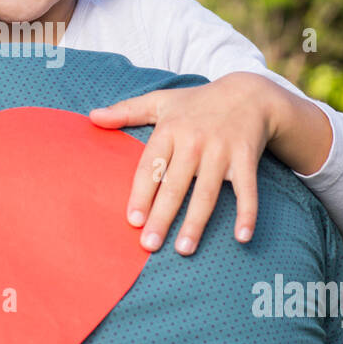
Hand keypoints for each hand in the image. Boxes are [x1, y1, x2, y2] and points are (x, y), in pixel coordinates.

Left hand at [89, 73, 286, 254]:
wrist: (249, 93)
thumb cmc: (197, 102)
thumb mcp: (161, 101)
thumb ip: (127, 111)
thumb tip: (92, 116)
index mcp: (170, 130)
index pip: (150, 167)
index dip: (141, 194)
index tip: (133, 220)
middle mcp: (194, 141)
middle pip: (175, 185)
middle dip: (162, 217)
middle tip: (149, 245)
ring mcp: (221, 150)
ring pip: (206, 193)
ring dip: (195, 223)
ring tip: (183, 249)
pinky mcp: (246, 158)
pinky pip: (247, 190)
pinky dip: (247, 213)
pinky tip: (242, 237)